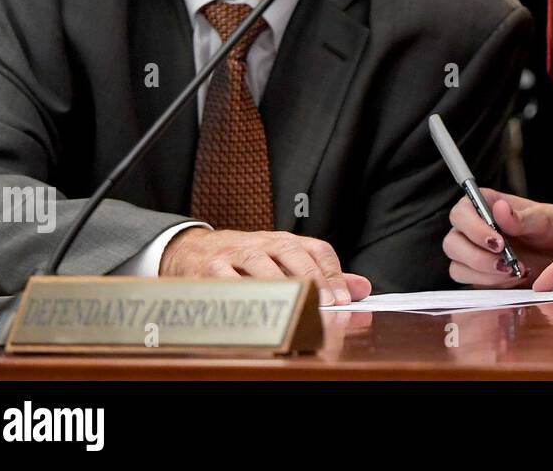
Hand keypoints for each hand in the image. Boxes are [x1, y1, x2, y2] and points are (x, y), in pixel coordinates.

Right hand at [158, 228, 371, 306]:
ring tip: (296, 307)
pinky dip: (240, 295)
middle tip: (325, 303)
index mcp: (284, 241)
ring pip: (259, 265)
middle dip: (311, 278)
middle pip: (290, 253)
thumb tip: (362, 288)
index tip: (344, 298)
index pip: (315, 249)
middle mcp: (262, 242)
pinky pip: (225, 282)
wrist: (191, 249)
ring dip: (279, 286)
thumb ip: (322, 276)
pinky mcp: (208, 270)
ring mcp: (234, 254)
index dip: (332, 272)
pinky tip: (254, 310)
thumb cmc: (244, 260)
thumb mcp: (282, 262)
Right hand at [444, 189, 552, 286]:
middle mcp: (473, 228)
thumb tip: (500, 209)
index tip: (498, 242)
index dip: (473, 228)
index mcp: (484, 205)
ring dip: (484, 274)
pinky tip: (515, 279)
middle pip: (452, 244)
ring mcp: (474, 253)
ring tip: (516, 271)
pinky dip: (491, 284)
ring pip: (458, 267)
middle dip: (477, 257)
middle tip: (506, 263)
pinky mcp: (480, 275)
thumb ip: (522, 217)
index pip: (461, 213)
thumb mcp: (544, 219)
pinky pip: (472, 284)